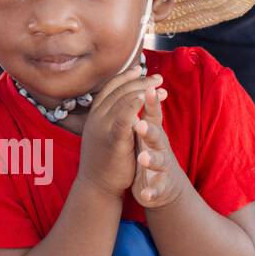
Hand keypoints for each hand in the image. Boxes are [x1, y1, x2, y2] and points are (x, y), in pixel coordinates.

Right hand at [77, 68, 163, 198]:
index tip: (140, 69)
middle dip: (140, 81)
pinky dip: (133, 104)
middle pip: (119, 90)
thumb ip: (113, 117)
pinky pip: (123, 117)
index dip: (125, 77)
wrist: (97, 186)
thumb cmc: (105, 160)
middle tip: (159, 78)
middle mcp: (96, 117)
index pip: (110, 88)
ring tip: (159, 86)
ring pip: (122, 100)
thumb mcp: (105, 134)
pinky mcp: (112, 140)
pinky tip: (145, 97)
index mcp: (95, 115)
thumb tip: (126, 103)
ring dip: (142, 89)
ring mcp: (102, 127)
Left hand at [131, 84, 183, 208]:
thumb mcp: (146, 130)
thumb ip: (144, 110)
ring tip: (143, 158)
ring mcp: (162, 167)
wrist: (162, 183)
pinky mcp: (161, 186)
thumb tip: (139, 81)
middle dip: (149, 130)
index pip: (153, 115)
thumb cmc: (150, 150)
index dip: (151, 103)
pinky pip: (158, 189)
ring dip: (151, 160)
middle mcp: (161, 148)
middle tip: (139, 124)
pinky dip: (152, 192)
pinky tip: (146, 196)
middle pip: (157, 137)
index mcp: (154, 133)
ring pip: (160, 162)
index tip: (147, 89)